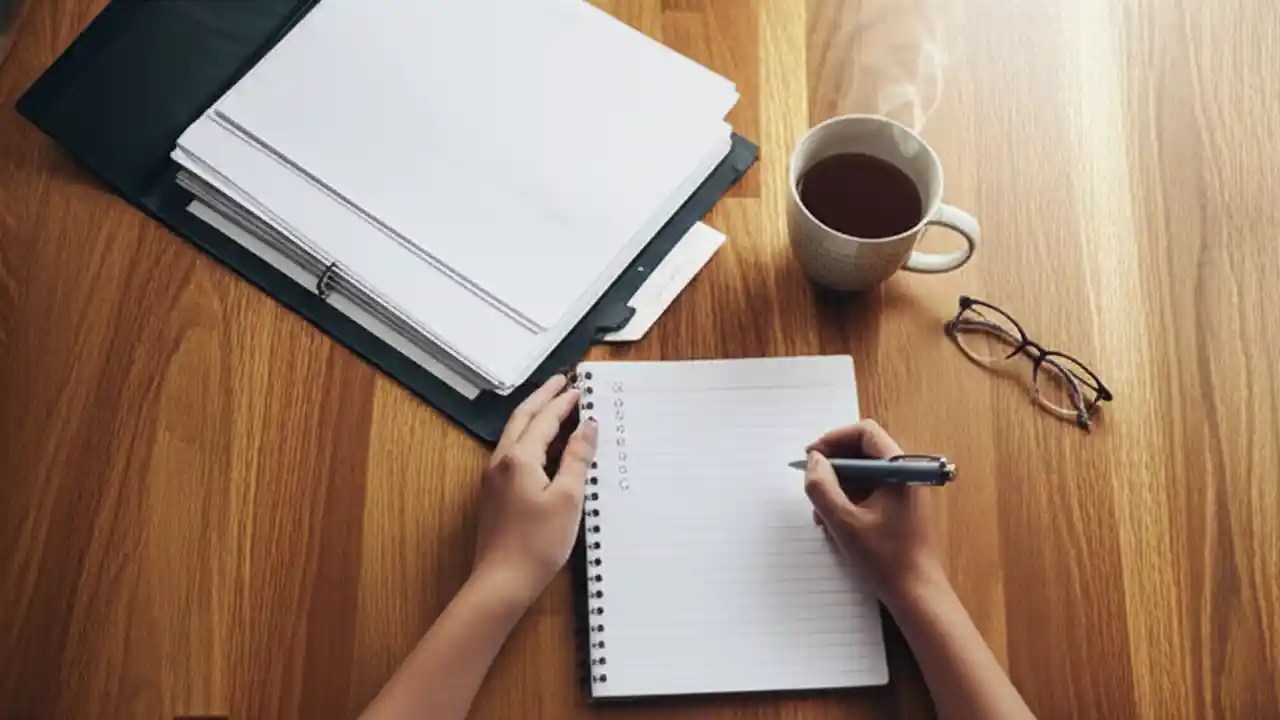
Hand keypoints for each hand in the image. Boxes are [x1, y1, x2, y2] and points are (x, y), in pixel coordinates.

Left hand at [472, 375, 597, 604]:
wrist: (502, 581)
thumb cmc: (537, 543)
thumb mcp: (568, 498)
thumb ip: (577, 458)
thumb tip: (587, 427)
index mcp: (519, 458)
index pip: (544, 419)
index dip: (563, 402)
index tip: (579, 387)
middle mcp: (501, 462)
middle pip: (522, 418)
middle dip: (542, 398)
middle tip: (560, 382)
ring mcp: (494, 478)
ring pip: (514, 435)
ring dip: (534, 416)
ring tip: (554, 407)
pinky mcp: (495, 495)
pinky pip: (513, 454)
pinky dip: (529, 439)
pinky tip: (542, 448)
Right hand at [803, 419, 944, 606]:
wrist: (916, 594)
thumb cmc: (886, 560)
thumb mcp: (844, 522)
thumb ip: (822, 488)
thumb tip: (813, 461)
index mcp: (899, 469)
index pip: (864, 432)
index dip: (833, 439)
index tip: (811, 457)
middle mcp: (904, 474)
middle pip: (862, 450)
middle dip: (833, 465)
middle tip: (811, 483)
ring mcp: (902, 490)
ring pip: (862, 472)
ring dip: (838, 485)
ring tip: (821, 512)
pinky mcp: (898, 507)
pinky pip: (868, 490)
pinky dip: (848, 499)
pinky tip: (835, 522)